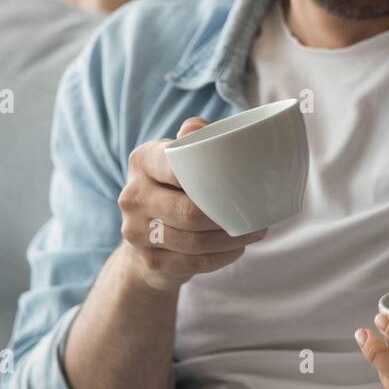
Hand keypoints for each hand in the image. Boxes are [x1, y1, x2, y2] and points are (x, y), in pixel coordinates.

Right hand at [117, 117, 267, 291]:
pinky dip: (222, 257)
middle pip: (188, 211)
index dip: (208, 177)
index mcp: (142, 160)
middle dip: (227, 215)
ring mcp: (136, 233)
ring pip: (194, 241)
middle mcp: (132, 196)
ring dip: (231, 239)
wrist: (144, 239)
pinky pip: (194, 263)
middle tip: (256, 213)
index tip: (239, 182)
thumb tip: (198, 126)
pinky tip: (237, 248)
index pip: (176, 167)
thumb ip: (193, 138)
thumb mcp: (179, 157)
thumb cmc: (173, 187)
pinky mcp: (150, 262)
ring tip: (255, 231)